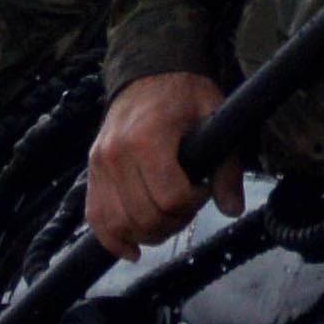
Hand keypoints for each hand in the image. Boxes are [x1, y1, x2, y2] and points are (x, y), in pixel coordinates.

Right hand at [83, 73, 229, 253]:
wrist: (147, 75)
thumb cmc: (182, 95)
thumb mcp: (214, 118)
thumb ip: (226, 166)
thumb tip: (232, 209)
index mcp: (147, 138)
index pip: (171, 198)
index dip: (194, 203)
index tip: (203, 188)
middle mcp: (116, 154)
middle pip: (146, 216)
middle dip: (175, 220)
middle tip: (189, 203)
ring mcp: (99, 165)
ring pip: (121, 224)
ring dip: (149, 233)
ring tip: (168, 216)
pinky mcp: (92, 174)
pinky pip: (96, 219)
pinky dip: (113, 240)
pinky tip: (133, 248)